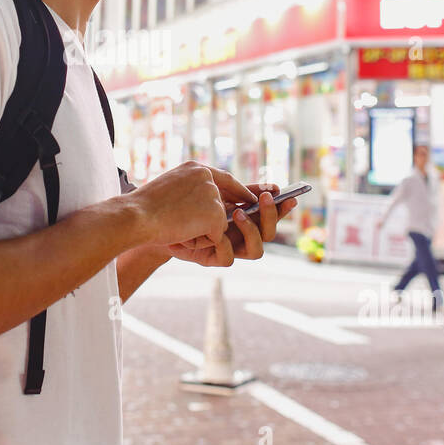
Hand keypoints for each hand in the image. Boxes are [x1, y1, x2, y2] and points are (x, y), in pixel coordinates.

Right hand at [127, 161, 239, 249]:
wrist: (136, 216)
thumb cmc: (143, 207)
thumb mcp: (169, 189)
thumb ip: (190, 190)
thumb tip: (205, 202)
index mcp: (195, 168)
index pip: (224, 178)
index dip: (237, 190)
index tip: (249, 198)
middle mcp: (207, 177)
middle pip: (224, 203)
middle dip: (215, 217)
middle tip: (201, 224)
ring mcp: (213, 195)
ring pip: (219, 221)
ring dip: (201, 230)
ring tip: (176, 226)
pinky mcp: (216, 214)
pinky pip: (216, 235)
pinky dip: (201, 240)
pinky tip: (182, 233)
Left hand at [169, 182, 297, 266]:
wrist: (156, 217)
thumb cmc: (187, 202)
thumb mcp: (213, 189)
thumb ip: (237, 188)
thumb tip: (269, 186)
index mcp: (245, 217)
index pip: (270, 214)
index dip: (282, 207)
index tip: (287, 194)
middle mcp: (240, 235)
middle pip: (269, 233)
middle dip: (271, 216)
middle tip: (264, 198)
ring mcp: (228, 247)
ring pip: (256, 250)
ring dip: (251, 231)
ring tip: (238, 212)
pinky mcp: (212, 259)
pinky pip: (228, 258)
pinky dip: (224, 244)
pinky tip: (215, 232)